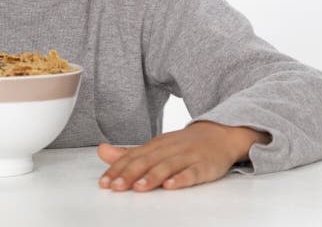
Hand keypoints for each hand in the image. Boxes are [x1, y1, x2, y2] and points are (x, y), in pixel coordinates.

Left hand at [97, 121, 270, 191]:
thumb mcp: (155, 147)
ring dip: (152, 177)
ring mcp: (187, 156)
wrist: (219, 134)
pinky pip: (193, 172)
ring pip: (167, 166)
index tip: (104, 182)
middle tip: (115, 186)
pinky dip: (182, 179)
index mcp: (155, 145)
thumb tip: (101, 151)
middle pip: (147, 161)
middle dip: (129, 174)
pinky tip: (171, 186)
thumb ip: (129, 153)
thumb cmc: (183, 145)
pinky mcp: (205, 166)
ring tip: (138, 187)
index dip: (117, 169)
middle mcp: (169, 149)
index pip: (132, 157)